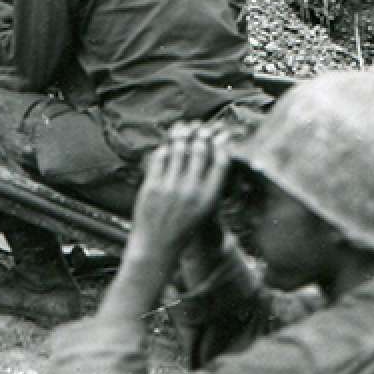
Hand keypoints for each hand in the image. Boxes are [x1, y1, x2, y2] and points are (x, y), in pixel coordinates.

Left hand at [131, 121, 232, 261]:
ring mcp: (170, 187)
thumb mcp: (205, 210)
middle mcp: (191, 190)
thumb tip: (218, 156)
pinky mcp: (152, 186)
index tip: (221, 134)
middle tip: (201, 128)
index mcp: (209, 197)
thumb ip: (210, 185)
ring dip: (182, 135)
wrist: (157, 246)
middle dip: (202, 135)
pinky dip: (165, 148)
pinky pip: (160, 158)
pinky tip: (167, 144)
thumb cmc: (183, 228)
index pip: (221, 162)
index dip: (222, 144)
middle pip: (200, 150)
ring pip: (178, 149)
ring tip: (184, 129)